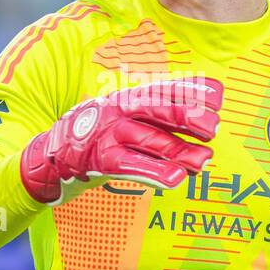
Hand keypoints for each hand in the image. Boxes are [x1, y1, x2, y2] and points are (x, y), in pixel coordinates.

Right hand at [20, 77, 223, 205]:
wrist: (50, 157)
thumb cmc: (96, 138)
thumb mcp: (123, 119)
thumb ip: (157, 121)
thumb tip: (200, 123)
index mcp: (127, 98)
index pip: (164, 89)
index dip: (192, 91)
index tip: (218, 96)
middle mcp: (119, 110)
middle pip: (159, 109)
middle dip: (188, 117)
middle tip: (214, 128)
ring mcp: (108, 134)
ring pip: (149, 140)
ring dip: (179, 150)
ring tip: (203, 161)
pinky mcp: (99, 159)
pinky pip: (130, 165)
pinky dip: (153, 172)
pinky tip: (174, 179)